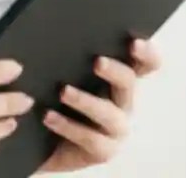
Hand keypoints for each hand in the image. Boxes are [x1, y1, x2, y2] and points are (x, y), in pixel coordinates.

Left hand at [37, 39, 162, 173]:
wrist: (38, 136)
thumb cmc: (52, 95)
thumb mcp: (57, 71)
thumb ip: (64, 55)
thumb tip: (51, 34)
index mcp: (118, 78)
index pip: (145, 64)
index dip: (146, 54)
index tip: (134, 43)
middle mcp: (123, 102)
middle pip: (128, 83)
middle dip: (115, 71)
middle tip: (96, 62)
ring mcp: (116, 128)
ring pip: (110, 114)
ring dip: (87, 101)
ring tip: (63, 92)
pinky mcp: (103, 150)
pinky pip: (90, 138)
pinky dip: (69, 126)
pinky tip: (48, 117)